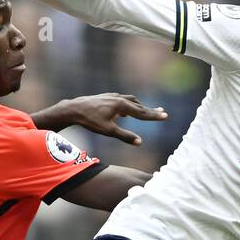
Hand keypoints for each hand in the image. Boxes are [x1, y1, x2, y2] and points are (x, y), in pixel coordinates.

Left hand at [45, 93, 167, 144]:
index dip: (154, 116)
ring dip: (139, 107)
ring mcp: (112, 96)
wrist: (74, 109)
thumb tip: (140, 142)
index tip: (166, 116)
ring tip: (147, 112)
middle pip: (139, 105)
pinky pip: (122, 100)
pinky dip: (128, 105)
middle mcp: (119, 98)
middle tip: (162, 112)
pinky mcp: (106, 97)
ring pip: (130, 101)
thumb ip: (125, 136)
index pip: (142, 113)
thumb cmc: (90, 121)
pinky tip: (126, 111)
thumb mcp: (109, 131)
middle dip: (150, 110)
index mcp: (122, 106)